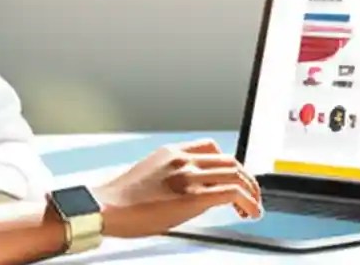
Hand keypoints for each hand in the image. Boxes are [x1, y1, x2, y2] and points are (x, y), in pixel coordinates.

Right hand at [92, 138, 263, 237]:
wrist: (105, 207)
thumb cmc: (119, 199)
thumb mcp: (148, 174)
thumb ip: (171, 174)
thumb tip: (189, 191)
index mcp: (172, 152)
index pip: (211, 147)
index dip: (229, 163)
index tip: (234, 175)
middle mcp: (183, 160)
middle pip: (229, 160)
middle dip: (245, 177)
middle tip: (251, 192)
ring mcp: (189, 177)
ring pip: (235, 174)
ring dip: (251, 190)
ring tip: (254, 205)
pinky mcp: (193, 198)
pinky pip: (231, 193)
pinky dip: (247, 202)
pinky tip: (250, 212)